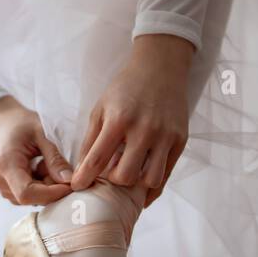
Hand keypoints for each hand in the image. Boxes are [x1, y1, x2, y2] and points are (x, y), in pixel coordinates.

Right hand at [0, 96, 73, 205]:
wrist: (4, 125)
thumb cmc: (22, 125)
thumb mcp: (42, 134)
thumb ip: (55, 158)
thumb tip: (68, 181)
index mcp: (6, 165)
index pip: (27, 193)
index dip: (51, 193)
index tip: (70, 184)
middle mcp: (2, 182)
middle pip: (34, 198)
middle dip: (53, 187)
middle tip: (61, 166)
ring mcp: (5, 189)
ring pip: (36, 199)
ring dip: (48, 185)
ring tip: (46, 162)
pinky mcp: (10, 191)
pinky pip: (33, 196)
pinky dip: (43, 185)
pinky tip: (40, 168)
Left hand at [72, 34, 192, 206]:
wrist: (160, 69)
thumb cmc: (126, 89)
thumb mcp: (101, 108)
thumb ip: (91, 140)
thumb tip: (80, 170)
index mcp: (119, 120)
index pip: (98, 159)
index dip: (84, 177)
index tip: (76, 187)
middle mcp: (144, 130)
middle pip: (125, 176)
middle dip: (113, 180)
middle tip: (109, 172)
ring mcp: (166, 136)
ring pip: (149, 180)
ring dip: (136, 183)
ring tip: (128, 171)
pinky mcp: (181, 141)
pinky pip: (166, 175)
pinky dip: (152, 185)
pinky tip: (141, 183)